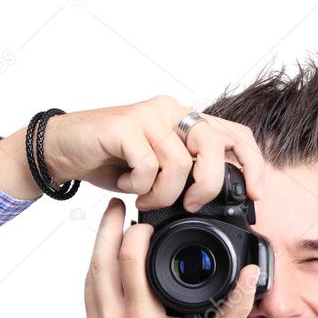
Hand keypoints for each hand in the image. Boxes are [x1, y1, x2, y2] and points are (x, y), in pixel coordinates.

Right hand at [42, 95, 265, 211]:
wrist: (64, 149)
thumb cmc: (111, 160)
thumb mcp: (158, 168)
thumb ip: (187, 173)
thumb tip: (219, 200)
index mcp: (186, 120)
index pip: (234, 134)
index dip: (251, 164)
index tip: (254, 195)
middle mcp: (172, 111)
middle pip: (213, 146)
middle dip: (207, 185)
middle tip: (189, 206)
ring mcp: (149, 116)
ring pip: (179, 163)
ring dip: (164, 194)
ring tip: (146, 200)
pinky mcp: (125, 126)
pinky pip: (148, 166)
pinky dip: (139, 188)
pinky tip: (126, 188)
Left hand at [82, 198, 259, 317]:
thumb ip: (237, 303)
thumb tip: (252, 271)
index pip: (128, 260)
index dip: (134, 233)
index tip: (144, 223)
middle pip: (99, 262)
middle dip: (106, 229)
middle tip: (114, 206)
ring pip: (89, 281)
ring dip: (98, 252)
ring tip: (109, 229)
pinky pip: (89, 301)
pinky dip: (97, 279)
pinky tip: (106, 266)